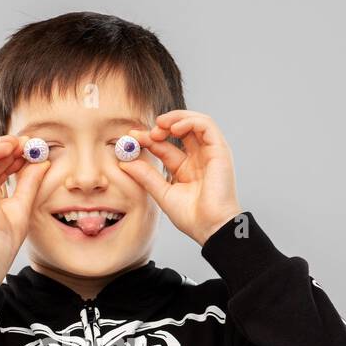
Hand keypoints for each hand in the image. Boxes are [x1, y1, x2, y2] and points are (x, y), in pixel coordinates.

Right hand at [0, 135, 49, 275]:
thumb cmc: (5, 237)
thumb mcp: (22, 203)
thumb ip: (30, 182)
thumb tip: (43, 163)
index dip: (11, 161)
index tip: (29, 154)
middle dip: (8, 151)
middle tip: (28, 143)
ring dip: (2, 146)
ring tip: (22, 142)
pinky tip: (12, 145)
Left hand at [117, 111, 242, 245]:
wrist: (211, 227)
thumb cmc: (192, 217)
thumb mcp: (162, 193)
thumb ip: (146, 176)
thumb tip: (124, 162)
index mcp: (185, 168)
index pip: (165, 146)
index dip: (148, 139)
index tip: (131, 138)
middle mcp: (198, 158)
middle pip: (179, 131)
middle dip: (160, 126)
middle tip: (144, 132)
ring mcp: (210, 153)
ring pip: (194, 122)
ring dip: (175, 118)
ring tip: (159, 126)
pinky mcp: (220, 150)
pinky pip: (206, 125)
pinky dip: (189, 121)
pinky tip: (173, 128)